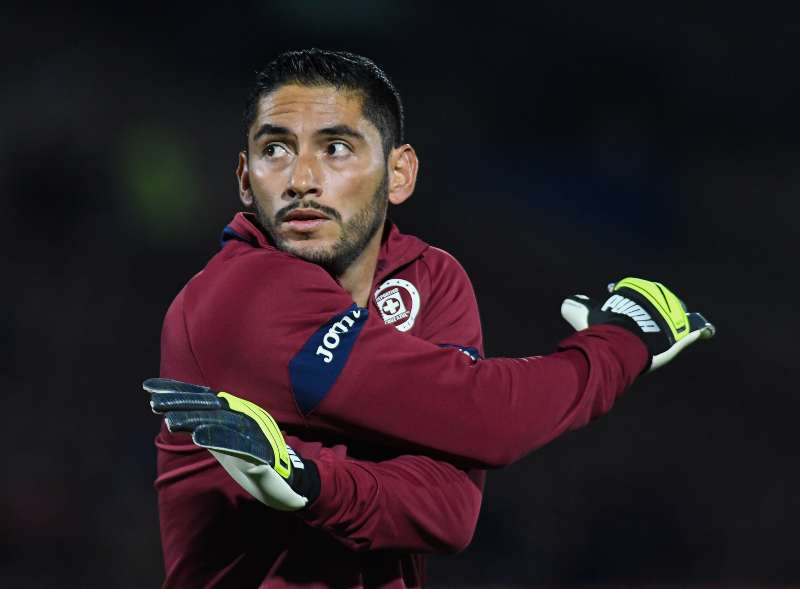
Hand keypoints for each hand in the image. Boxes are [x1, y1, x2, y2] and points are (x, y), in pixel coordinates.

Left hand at [145, 378, 318, 510]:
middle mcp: (246, 417)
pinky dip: (220, 439)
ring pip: (222, 423)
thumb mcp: (226, 440)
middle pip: (210, 406)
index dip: (178, 391)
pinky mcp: (263, 455)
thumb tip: (175, 416)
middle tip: (153, 403)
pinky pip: (240, 445)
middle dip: (181, 403)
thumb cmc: (255, 459)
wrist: (290, 482)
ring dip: (196, 420)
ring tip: (171, 422)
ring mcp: (256, 434)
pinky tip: (200, 438)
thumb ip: (208, 426)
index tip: (149, 387)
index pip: (203, 397)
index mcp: (236, 412)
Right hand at [560, 277, 714, 370]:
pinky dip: (698, 331)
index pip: (633, 290)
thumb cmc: (602, 327)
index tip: (621, 305)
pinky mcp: (682, 334)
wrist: (621, 345)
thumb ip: (575, 306)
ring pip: (674, 314)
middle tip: (638, 325)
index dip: (625, 298)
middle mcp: (658, 298)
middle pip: (656, 302)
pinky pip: (694, 330)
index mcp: (638, 289)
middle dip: (648, 311)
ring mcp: (672, 316)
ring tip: (662, 332)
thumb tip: (567, 303)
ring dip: (671, 320)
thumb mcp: (584, 313)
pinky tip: (701, 333)